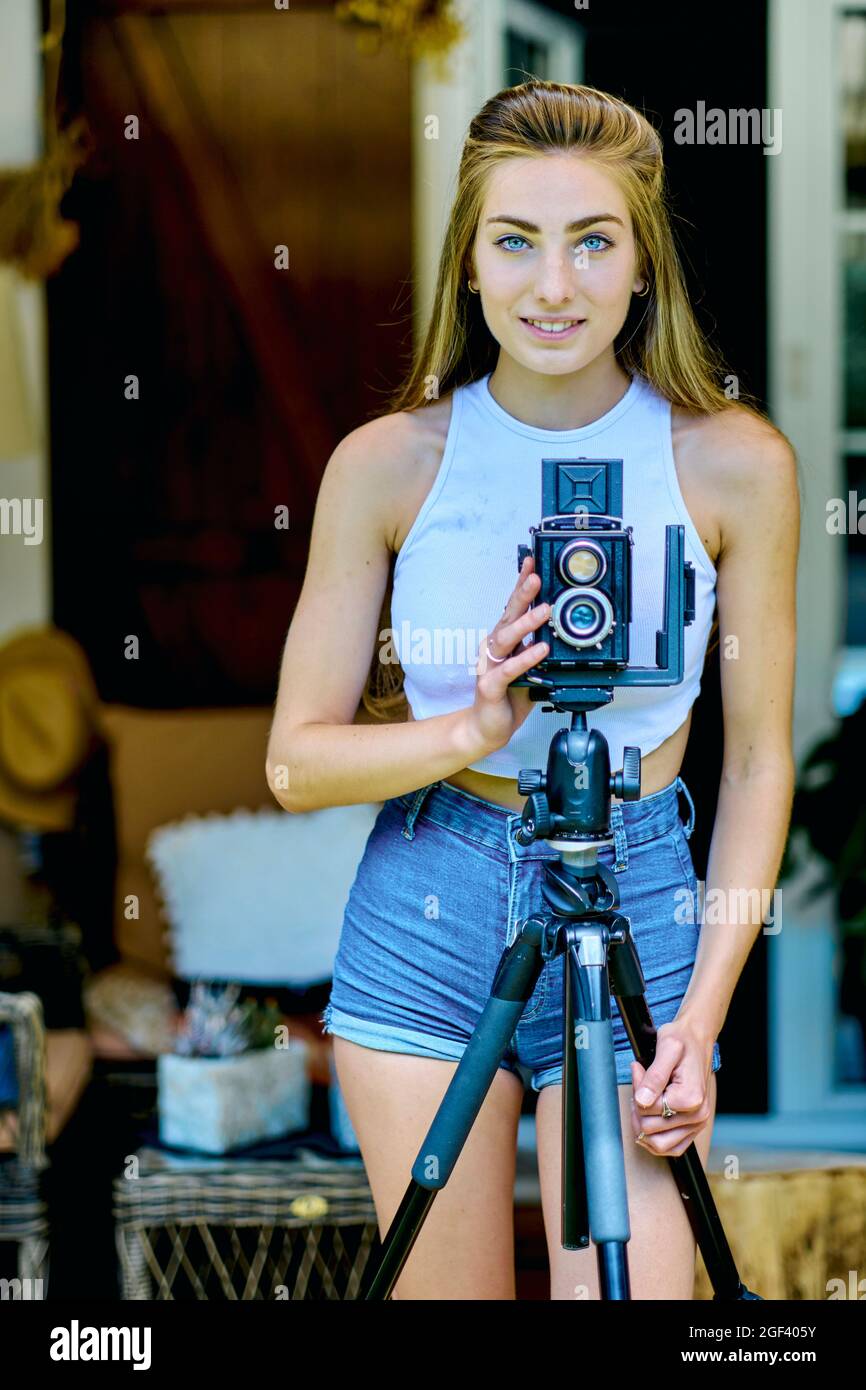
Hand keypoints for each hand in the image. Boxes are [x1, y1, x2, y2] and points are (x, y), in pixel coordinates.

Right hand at [462, 555, 550, 756]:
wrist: (487, 728)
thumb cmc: (508, 697)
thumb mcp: (530, 667)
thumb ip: (539, 647)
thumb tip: (559, 628)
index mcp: (503, 641)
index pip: (513, 607)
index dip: (521, 584)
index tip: (532, 563)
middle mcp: (494, 649)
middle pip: (508, 615)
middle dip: (522, 593)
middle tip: (536, 576)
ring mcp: (489, 666)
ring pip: (506, 638)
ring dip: (526, 622)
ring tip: (544, 610)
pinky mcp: (490, 686)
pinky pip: (508, 669)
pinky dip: (525, 658)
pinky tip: (540, 649)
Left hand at [629, 1018, 715, 1157]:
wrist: (697, 1040)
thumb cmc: (682, 1040)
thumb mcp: (666, 1047)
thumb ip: (654, 1076)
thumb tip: (642, 1101)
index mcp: (691, 1098)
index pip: (648, 1110)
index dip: (636, 1091)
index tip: (638, 1070)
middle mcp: (698, 1116)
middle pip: (650, 1129)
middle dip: (637, 1106)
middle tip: (640, 1084)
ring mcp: (697, 1125)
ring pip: (658, 1145)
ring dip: (643, 1125)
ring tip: (644, 1101)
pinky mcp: (693, 1128)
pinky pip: (671, 1148)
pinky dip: (655, 1139)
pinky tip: (648, 1119)